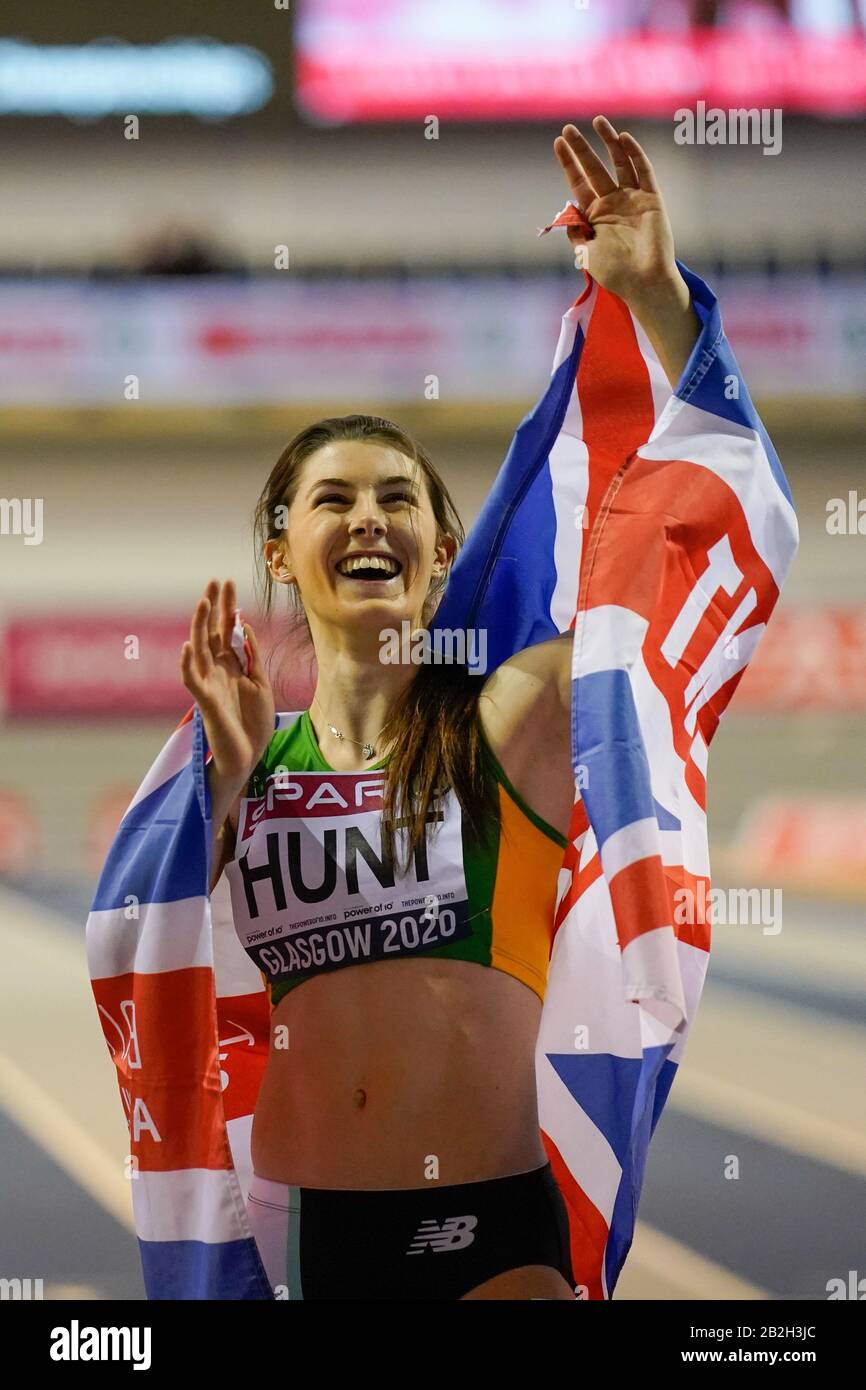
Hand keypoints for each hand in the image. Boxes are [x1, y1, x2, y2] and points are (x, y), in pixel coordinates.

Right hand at [180, 578, 274, 788]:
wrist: (249, 756)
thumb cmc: (253, 723)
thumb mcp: (260, 683)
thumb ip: (252, 656)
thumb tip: (245, 625)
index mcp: (231, 665)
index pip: (225, 628)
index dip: (226, 606)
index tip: (226, 581)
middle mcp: (217, 670)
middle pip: (211, 632)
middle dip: (212, 607)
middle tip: (213, 581)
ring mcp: (209, 684)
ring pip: (199, 649)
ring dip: (199, 626)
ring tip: (201, 603)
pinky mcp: (205, 702)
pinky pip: (192, 680)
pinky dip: (188, 663)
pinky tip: (188, 647)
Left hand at [553, 115, 677, 305]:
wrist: (643, 282)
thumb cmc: (614, 272)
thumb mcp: (585, 252)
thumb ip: (575, 231)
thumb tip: (566, 211)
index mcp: (596, 216)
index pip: (579, 183)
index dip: (569, 163)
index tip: (558, 143)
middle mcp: (613, 203)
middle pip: (595, 169)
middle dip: (582, 149)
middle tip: (568, 129)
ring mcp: (633, 199)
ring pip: (619, 163)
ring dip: (608, 142)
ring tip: (597, 121)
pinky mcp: (651, 199)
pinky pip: (643, 171)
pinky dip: (634, 154)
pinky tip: (623, 138)